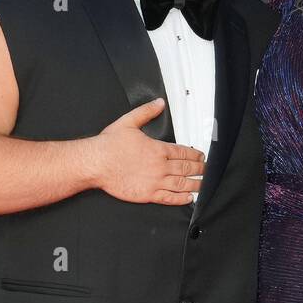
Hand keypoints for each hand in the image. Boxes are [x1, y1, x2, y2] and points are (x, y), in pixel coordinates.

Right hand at [90, 99, 204, 204]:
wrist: (96, 163)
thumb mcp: (128, 122)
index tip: (201, 157)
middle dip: (200, 169)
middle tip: (207, 170)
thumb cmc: (109, 145)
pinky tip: (188, 198)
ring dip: (195, 185)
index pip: (183, 152)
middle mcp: (160, 166)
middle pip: (186, 168)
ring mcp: (155, 182)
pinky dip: (181, 199)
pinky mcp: (147, 195)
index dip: (195, 155)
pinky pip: (169, 198)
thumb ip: (146, 112)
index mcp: (157, 149)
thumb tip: (159, 103)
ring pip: (182, 184)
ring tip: (203, 185)